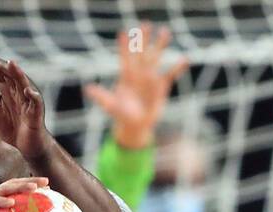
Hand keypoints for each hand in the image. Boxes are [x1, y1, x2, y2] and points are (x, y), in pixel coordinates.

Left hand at [0, 50, 50, 160]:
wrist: (24, 145)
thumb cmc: (10, 125)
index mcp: (7, 89)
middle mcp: (18, 90)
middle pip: (9, 74)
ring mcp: (28, 100)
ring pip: (23, 83)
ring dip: (17, 74)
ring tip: (10, 64)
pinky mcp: (35, 111)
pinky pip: (35, 101)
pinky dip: (32, 95)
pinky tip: (26, 90)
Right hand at [0, 176, 48, 211]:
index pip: (13, 193)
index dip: (29, 190)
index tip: (47, 192)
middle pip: (12, 186)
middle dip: (30, 182)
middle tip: (47, 183)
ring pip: (4, 189)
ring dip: (20, 186)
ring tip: (34, 187)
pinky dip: (1, 201)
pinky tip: (12, 203)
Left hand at [84, 23, 187, 149]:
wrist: (135, 125)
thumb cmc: (121, 115)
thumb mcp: (111, 105)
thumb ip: (101, 96)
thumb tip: (87, 88)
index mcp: (126, 77)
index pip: (125, 58)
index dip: (123, 47)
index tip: (123, 33)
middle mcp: (139, 74)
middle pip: (141, 53)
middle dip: (143, 39)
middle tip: (145, 23)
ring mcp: (151, 78)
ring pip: (156, 58)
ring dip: (160, 46)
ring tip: (165, 31)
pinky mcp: (161, 86)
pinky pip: (170, 74)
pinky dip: (177, 68)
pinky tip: (184, 59)